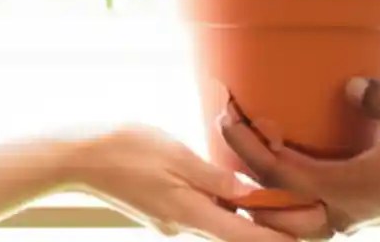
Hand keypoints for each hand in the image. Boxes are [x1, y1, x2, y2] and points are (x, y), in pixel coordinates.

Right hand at [71, 125, 295, 241]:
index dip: (274, 241)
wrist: (77, 157)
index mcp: (188, 212)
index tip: (303, 241)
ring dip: (240, 213)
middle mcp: (181, 224)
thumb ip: (214, 177)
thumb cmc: (125, 147)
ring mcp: (168, 220)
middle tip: (295, 212)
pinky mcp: (159, 211)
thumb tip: (250, 195)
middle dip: (262, 226)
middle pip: (231, 232)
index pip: (242, 236)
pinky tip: (226, 186)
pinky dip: (217, 203)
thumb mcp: (176, 154)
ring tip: (268, 198)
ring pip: (214, 220)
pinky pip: (198, 210)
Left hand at [220, 79, 379, 238]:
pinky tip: (304, 166)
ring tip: (256, 166)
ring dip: (274, 200)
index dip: (243, 144)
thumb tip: (347, 88)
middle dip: (246, 185)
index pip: (275, 172)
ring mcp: (366, 216)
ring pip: (302, 223)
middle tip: (230, 144)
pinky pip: (328, 211)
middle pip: (278, 215)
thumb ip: (368, 95)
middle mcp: (350, 211)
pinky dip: (303, 196)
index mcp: (347, 188)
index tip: (226, 113)